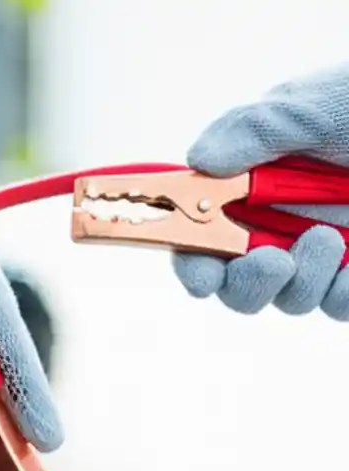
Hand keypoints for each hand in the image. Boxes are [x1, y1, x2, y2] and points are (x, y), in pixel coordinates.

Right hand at [175, 65, 348, 316]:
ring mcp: (318, 253)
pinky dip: (341, 292)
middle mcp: (275, 227)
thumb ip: (253, 131)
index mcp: (245, 189)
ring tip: (330, 237)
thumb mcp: (309, 110)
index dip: (193, 265)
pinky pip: (337, 303)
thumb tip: (200, 161)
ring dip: (305, 280)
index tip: (203, 277)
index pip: (199, 240)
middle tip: (274, 262)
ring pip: (290, 298)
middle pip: (237, 285)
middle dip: (250, 283)